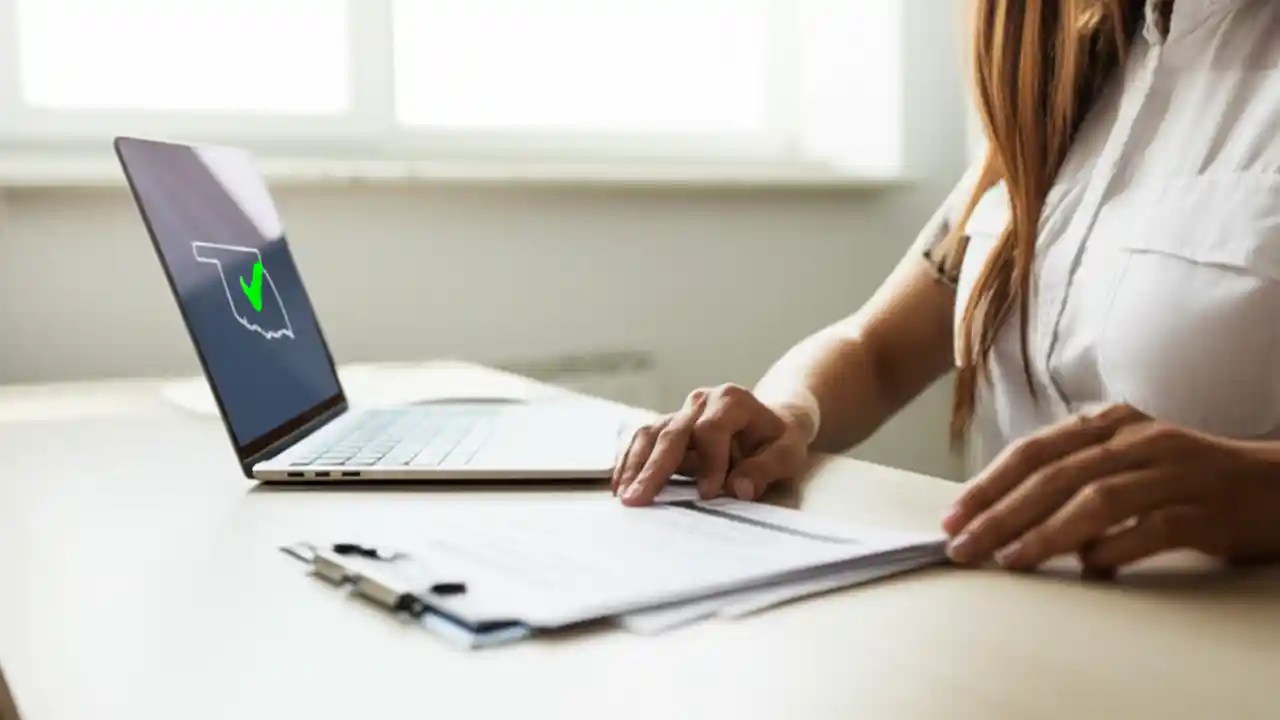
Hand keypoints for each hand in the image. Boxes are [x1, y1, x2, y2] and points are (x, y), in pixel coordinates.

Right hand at [612, 384, 813, 505]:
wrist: (771, 423)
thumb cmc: (778, 441)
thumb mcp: (787, 454)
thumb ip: (766, 469)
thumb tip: (740, 488)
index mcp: (732, 401)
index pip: (711, 430)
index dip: (708, 463)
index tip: (709, 494)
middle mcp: (701, 401)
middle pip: (672, 432)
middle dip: (653, 469)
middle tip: (638, 499)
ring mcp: (680, 411)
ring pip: (650, 434)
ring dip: (634, 466)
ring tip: (623, 496)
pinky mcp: (667, 426)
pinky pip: (642, 441)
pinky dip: (628, 462)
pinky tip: (620, 485)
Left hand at [942, 404, 1279, 571]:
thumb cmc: (1192, 478)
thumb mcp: (1129, 463)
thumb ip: (1077, 479)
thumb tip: (1012, 515)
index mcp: (1111, 425)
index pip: (1034, 451)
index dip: (989, 484)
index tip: (952, 517)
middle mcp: (1137, 440)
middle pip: (1053, 475)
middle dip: (1000, 513)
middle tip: (964, 546)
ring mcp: (1173, 472)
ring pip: (1094, 498)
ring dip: (1044, 533)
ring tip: (1008, 561)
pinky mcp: (1205, 508)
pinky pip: (1150, 528)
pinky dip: (1115, 548)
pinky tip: (1089, 569)